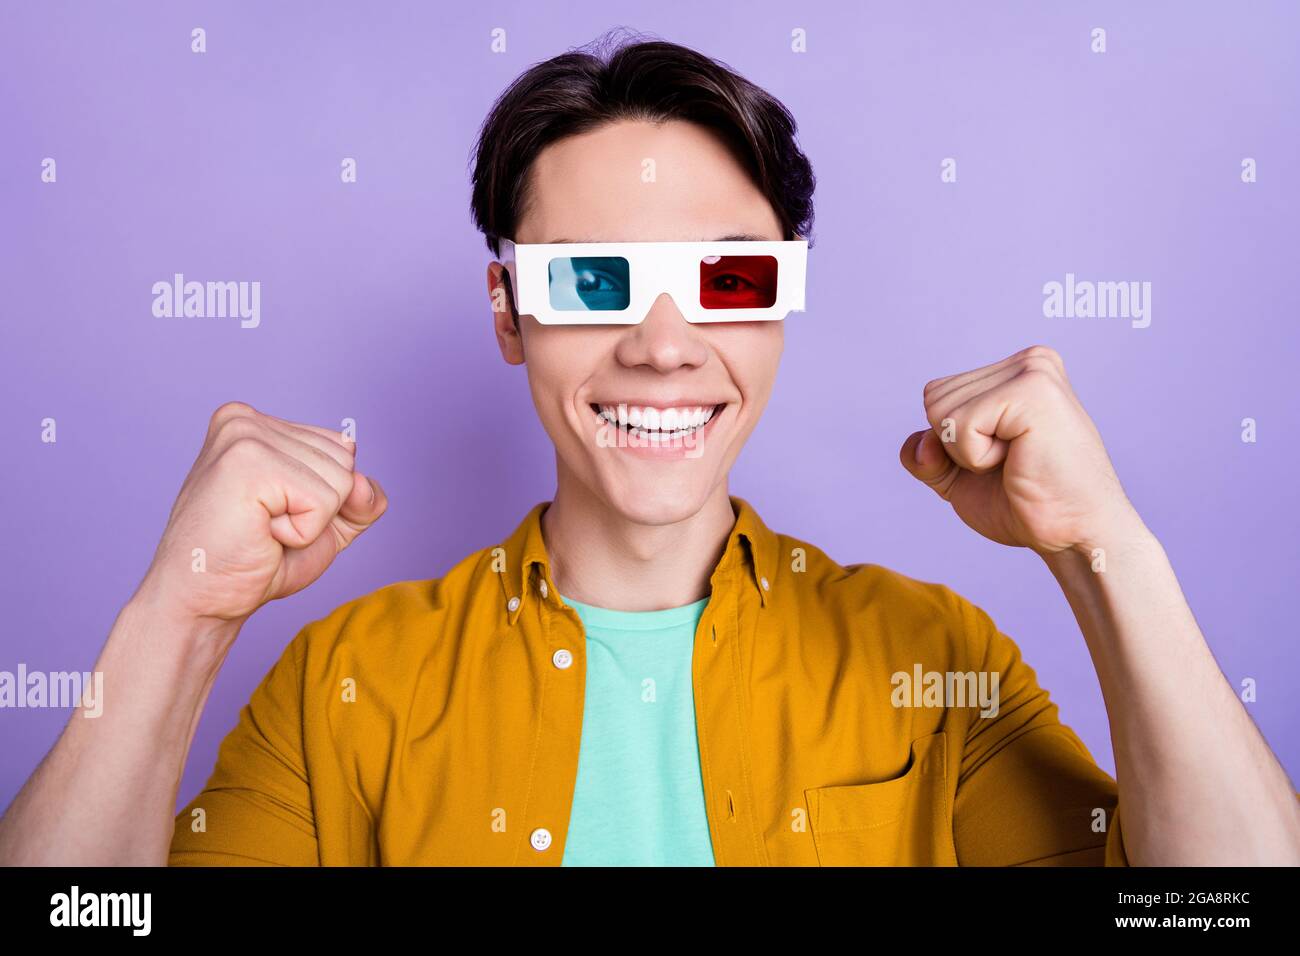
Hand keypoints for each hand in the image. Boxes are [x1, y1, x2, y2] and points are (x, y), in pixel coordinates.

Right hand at [133, 402, 387, 625]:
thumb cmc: (255, 562)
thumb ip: (360, 498)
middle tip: (264, 527)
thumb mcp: (326, 524)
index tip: (274, 515)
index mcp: (257, 424)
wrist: (203, 603)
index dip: (324, 497)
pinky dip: (302, 533)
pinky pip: (324, 501)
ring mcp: (244, 437)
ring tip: (260, 530)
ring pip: (340, 480)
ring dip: (309, 523)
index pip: (342, 447)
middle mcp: (245, 420)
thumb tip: (364, 483)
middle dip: (318, 510)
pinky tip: (259, 534)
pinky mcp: (248, 463)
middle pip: (345, 461)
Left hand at [899, 345, 1140, 555]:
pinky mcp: (1033, 391)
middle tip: (1012, 463)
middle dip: (958, 447)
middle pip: (934, 398)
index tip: (1003, 458)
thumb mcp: (958, 477)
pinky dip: (977, 457)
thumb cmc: (1026, 504)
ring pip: (941, 410)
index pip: (937, 395)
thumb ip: (927, 455)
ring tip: (1019, 460)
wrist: (1075, 536)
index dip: (952, 442)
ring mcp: (1033, 371)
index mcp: (1016, 372)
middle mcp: (1029, 361)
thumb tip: (921, 441)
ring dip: (970, 452)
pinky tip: (1020, 460)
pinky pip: (958, 425)